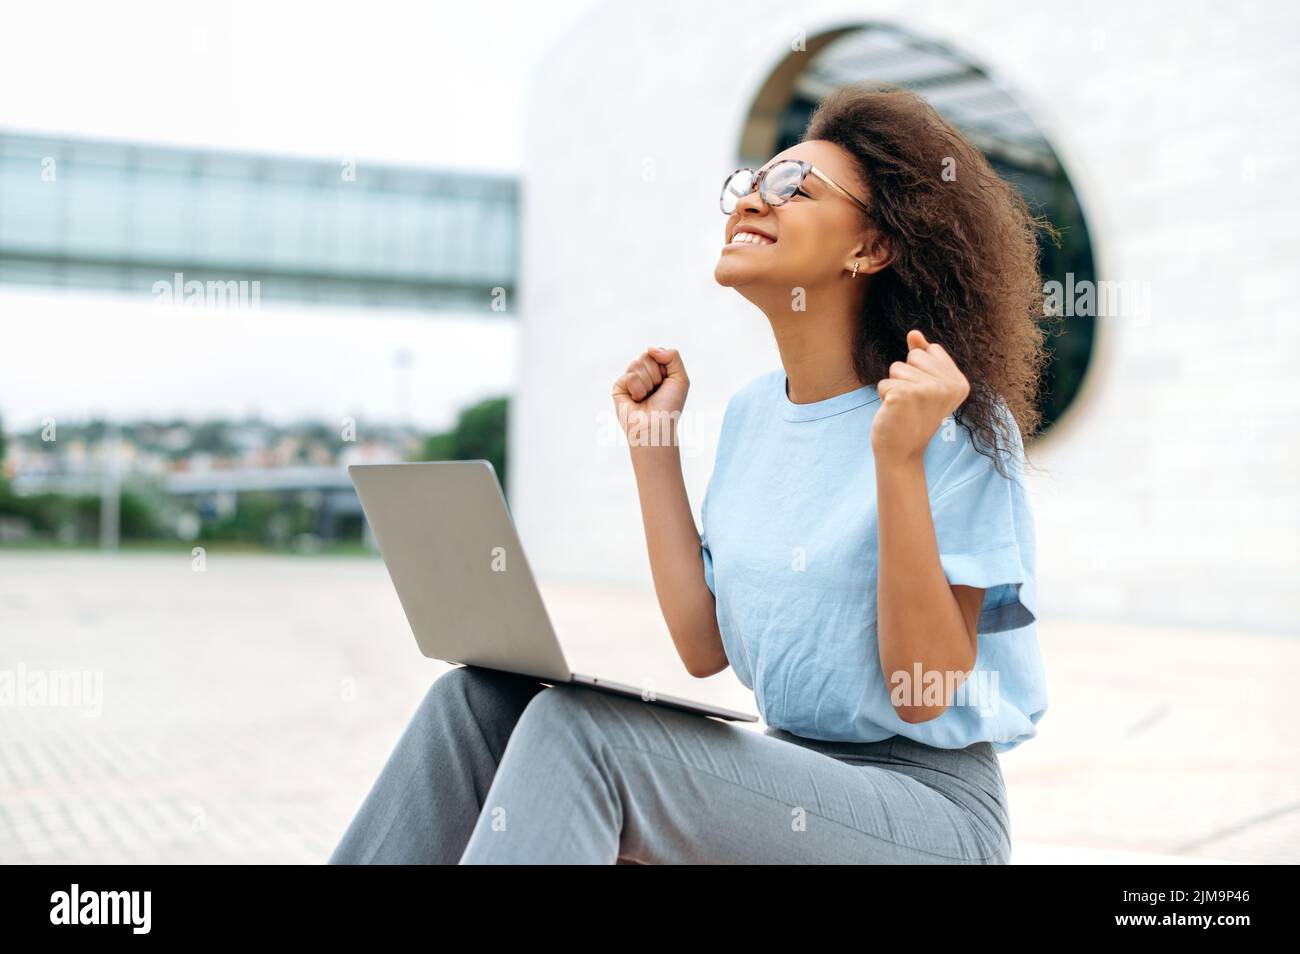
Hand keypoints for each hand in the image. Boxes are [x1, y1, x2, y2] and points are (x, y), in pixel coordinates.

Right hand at [611, 347, 688, 447]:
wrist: (657, 427)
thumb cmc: (670, 407)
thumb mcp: (680, 378)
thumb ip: (673, 356)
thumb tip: (650, 348)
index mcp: (655, 371)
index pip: (656, 353)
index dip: (664, 368)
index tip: (665, 384)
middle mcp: (641, 374)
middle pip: (646, 356)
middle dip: (655, 374)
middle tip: (655, 391)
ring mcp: (629, 380)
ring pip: (636, 363)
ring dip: (647, 383)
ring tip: (646, 397)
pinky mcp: (618, 388)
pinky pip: (629, 376)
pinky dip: (637, 389)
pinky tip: (637, 400)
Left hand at [871, 329, 969, 464]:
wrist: (902, 452)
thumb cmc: (911, 416)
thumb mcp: (922, 385)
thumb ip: (921, 357)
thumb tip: (914, 333)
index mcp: (960, 382)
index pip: (930, 350)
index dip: (919, 370)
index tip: (925, 395)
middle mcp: (949, 386)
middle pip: (913, 355)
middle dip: (905, 377)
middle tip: (912, 403)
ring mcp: (929, 390)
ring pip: (896, 368)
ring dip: (893, 388)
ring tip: (903, 408)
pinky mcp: (906, 395)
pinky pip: (884, 383)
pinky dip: (883, 398)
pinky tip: (894, 413)